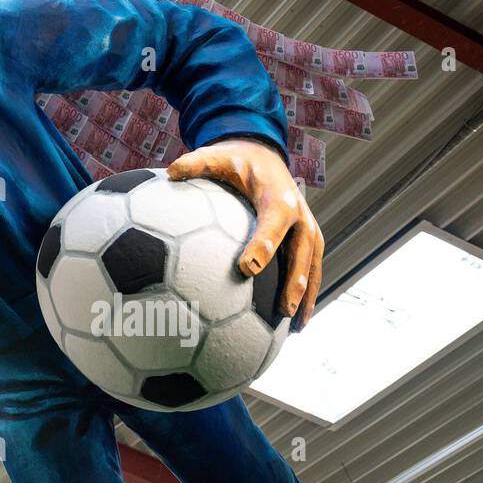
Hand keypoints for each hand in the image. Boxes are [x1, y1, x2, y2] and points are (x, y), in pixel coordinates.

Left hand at [167, 138, 322, 329]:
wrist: (264, 154)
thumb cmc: (235, 160)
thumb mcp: (215, 156)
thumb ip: (194, 164)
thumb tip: (170, 172)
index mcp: (276, 196)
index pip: (273, 222)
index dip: (263, 244)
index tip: (247, 269)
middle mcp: (299, 213)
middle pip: (302, 251)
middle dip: (295, 280)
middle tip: (283, 309)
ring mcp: (307, 227)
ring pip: (312, 264)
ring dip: (307, 295)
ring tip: (296, 328)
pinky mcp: (308, 238)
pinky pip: (311, 267)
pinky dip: (306, 293)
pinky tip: (294, 322)